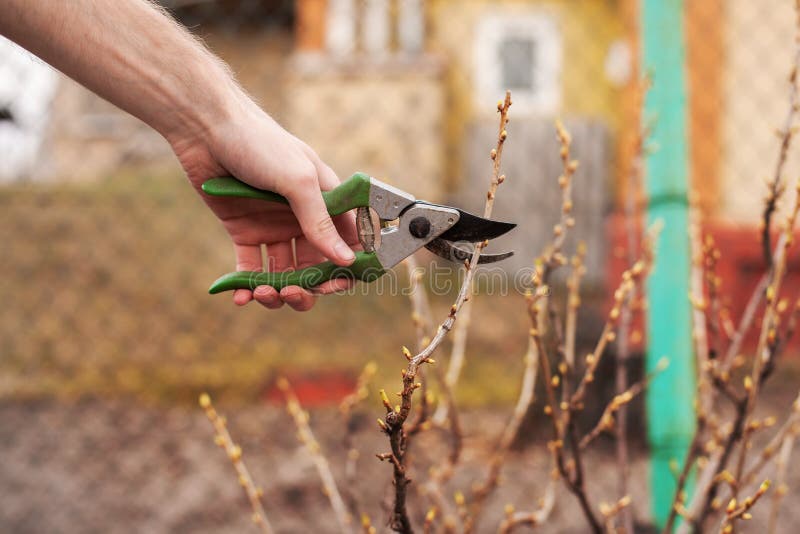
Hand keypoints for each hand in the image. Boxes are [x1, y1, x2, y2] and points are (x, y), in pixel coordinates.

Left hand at [171, 98, 358, 311]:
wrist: (206, 128)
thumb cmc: (260, 143)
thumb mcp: (298, 181)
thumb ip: (319, 222)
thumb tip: (346, 260)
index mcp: (325, 202)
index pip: (347, 243)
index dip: (347, 267)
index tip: (338, 285)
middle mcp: (302, 218)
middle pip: (316, 266)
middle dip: (309, 287)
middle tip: (295, 292)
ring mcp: (272, 227)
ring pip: (284, 273)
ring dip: (278, 291)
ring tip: (265, 293)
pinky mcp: (243, 233)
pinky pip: (251, 269)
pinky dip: (248, 287)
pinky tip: (243, 297)